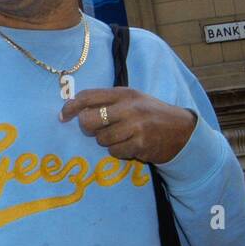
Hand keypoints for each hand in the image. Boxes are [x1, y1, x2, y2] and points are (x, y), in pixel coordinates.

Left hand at [59, 87, 196, 163]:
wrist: (181, 130)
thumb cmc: (150, 114)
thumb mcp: (132, 100)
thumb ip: (107, 102)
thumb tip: (76, 109)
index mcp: (124, 93)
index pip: (88, 96)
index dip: (71, 107)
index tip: (63, 116)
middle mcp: (128, 107)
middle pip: (89, 120)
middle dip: (89, 128)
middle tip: (98, 130)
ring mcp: (135, 126)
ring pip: (101, 139)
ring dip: (107, 142)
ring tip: (122, 137)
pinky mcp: (140, 144)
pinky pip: (115, 152)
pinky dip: (119, 151)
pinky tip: (131, 145)